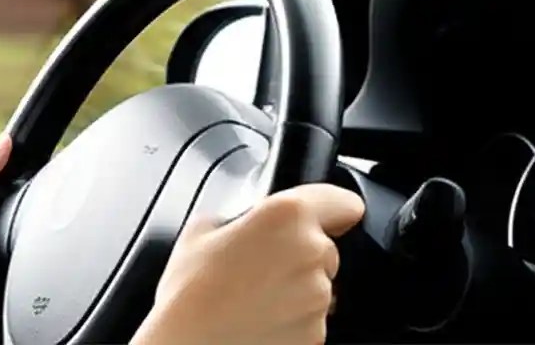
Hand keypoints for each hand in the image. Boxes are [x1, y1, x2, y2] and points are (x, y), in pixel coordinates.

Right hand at [132, 183, 365, 344]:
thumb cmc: (189, 296)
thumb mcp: (202, 231)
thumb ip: (240, 215)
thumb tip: (248, 219)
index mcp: (287, 215)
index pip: (345, 203)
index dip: (334, 210)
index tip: (327, 217)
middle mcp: (312, 252)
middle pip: (326, 247)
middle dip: (301, 254)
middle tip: (261, 267)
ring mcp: (318, 297)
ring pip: (319, 284)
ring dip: (297, 288)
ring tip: (254, 297)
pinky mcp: (317, 333)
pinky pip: (312, 317)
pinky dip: (294, 318)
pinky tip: (260, 318)